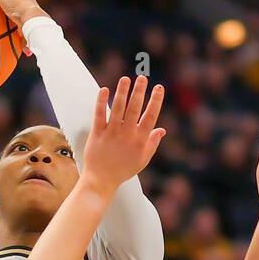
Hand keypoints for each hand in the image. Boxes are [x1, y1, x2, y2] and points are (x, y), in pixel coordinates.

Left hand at [81, 77, 165, 195]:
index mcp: (139, 140)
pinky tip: (104, 89)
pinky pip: (99, 115)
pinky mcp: (97, 134)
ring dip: (122, 92)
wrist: (101, 181)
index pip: (150, 117)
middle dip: (139, 91)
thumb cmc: (123, 170)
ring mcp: (111, 134)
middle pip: (134, 109)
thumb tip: (162, 129)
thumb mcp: (142, 160)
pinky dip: (101, 102)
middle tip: (142, 78)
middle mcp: (126, 135)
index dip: (156, 101)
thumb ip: (152, 144)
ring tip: (125, 79)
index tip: (159, 88)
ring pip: (117, 108)